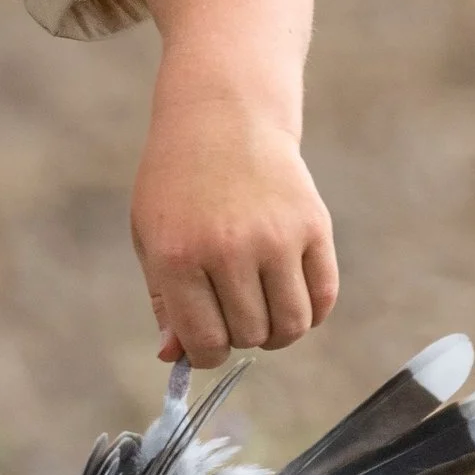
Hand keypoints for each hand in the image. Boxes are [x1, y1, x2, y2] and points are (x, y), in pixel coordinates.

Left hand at [130, 87, 338, 368]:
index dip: (206, 354)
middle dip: (240, 336)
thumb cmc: (178, 184)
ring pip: (290, 325)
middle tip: (233, 312)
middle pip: (249, 335)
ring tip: (263, 312)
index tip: (208, 343)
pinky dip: (310, 312)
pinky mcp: (314, 225)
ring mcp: (276, 237)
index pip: (204, 340)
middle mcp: (228, 249)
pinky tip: (291, 299)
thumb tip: (176, 358)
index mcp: (177, 256)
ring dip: (277, 332)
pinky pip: (323, 297)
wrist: (223, 117)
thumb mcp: (151, 237)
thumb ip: (164, 301)